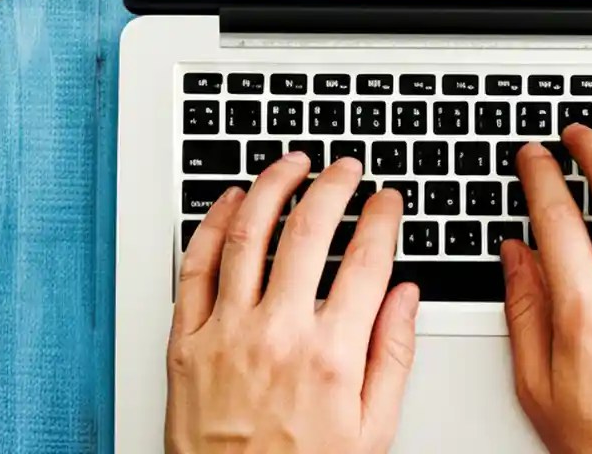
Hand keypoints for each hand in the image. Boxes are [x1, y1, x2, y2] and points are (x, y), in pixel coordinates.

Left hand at [166, 154, 419, 453]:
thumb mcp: (372, 430)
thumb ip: (394, 356)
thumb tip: (407, 297)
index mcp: (331, 355)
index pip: (366, 259)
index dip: (381, 217)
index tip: (387, 201)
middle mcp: (278, 334)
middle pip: (309, 230)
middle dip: (334, 185)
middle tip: (346, 169)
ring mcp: (226, 333)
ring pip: (249, 235)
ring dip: (273, 186)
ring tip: (292, 165)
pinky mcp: (185, 342)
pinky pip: (195, 267)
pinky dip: (213, 225)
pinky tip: (230, 202)